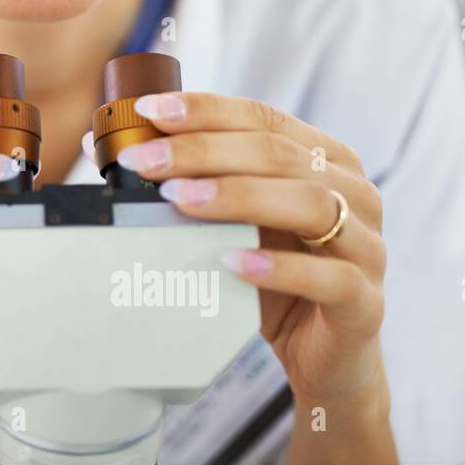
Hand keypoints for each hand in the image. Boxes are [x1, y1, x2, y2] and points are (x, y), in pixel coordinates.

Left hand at [83, 92, 387, 409]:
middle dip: (203, 151)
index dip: (206, 111)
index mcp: (324, 158)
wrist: (323, 354)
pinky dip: (279, 267)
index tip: (149, 112)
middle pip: (278, 154)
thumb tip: (98, 145)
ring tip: (180, 199)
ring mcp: (367, 245)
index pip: (263, 118)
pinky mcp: (365, 301)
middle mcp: (353, 191)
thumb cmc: (275, 277)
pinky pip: (329, 278)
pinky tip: (233, 262)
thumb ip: (181, 181)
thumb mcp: (229, 223)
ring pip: (310, 203)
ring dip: (238, 196)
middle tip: (145, 161)